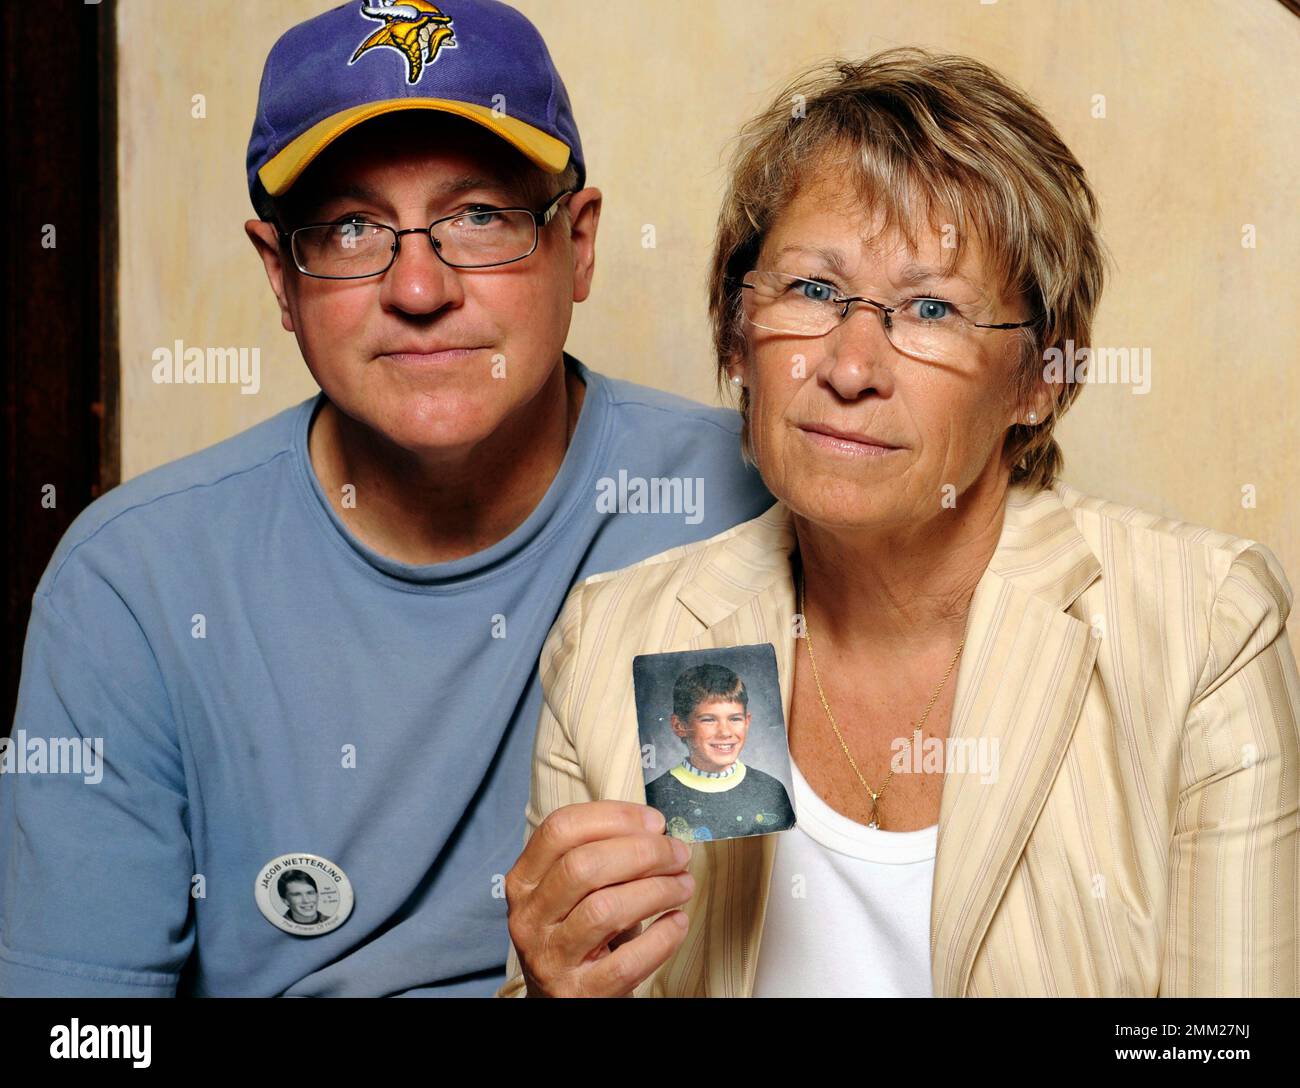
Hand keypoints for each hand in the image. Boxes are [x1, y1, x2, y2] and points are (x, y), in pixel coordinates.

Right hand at [505, 800, 694, 996]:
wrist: (567, 996)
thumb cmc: (580, 930)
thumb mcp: (575, 890)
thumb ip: (603, 855)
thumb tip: (656, 831)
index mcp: (524, 880)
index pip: (560, 829)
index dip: (613, 817)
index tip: (654, 821)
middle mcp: (530, 917)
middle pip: (584, 866)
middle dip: (643, 853)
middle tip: (678, 854)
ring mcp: (550, 958)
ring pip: (606, 910)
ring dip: (657, 890)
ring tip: (684, 885)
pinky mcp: (578, 993)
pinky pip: (627, 961)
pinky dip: (661, 938)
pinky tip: (677, 922)